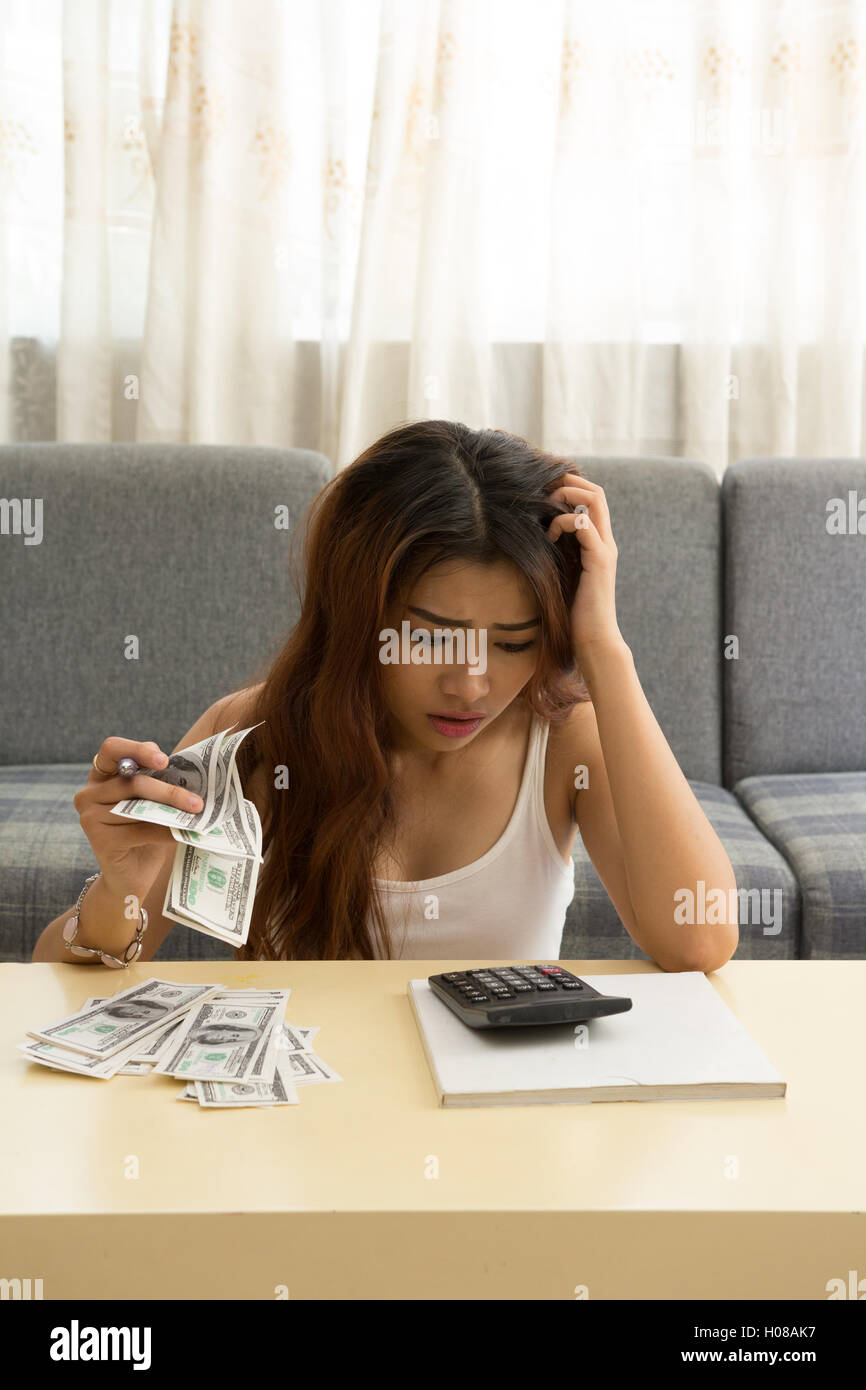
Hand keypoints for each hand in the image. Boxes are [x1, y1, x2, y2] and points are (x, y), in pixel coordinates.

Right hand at [73, 737, 203, 904]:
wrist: (130, 875)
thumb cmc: (144, 831)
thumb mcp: (150, 800)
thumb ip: (156, 778)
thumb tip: (182, 765)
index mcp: (101, 775)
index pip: (111, 749)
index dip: (136, 749)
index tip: (164, 760)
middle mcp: (88, 793)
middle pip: (132, 782)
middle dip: (169, 791)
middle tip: (198, 802)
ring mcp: (90, 817)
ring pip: (138, 806)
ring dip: (172, 811)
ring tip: (196, 816)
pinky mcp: (99, 841)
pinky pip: (140, 831)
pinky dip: (166, 832)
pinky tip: (183, 835)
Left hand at [545, 472, 625, 666]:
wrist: (594, 639)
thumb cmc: (574, 613)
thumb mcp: (562, 575)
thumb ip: (558, 555)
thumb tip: (534, 539)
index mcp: (598, 543)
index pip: (593, 499)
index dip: (571, 487)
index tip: (545, 491)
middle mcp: (605, 541)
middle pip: (597, 492)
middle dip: (569, 483)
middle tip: (544, 490)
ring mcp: (605, 549)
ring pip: (595, 501)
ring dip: (567, 497)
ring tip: (547, 510)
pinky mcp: (600, 561)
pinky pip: (585, 526)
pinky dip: (565, 523)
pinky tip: (550, 539)